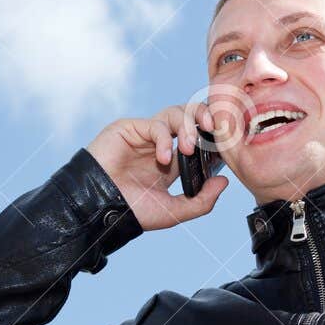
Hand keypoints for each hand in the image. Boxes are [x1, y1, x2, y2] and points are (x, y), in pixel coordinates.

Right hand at [86, 104, 229, 230]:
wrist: (100, 208)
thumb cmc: (132, 212)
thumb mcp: (173, 212)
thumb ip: (201, 201)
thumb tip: (224, 181)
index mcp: (172, 163)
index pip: (200, 139)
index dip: (212, 139)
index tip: (224, 146)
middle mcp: (160, 145)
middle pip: (190, 116)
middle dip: (205, 118)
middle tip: (214, 130)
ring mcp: (145, 135)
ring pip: (175, 113)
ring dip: (188, 126)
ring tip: (188, 148)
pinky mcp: (130, 128)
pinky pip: (156, 124)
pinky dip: (165, 138)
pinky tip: (162, 158)